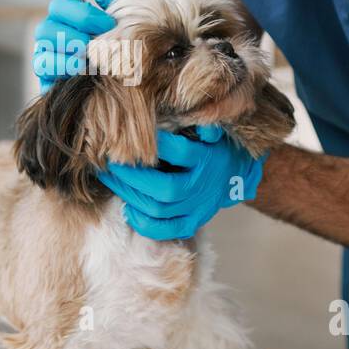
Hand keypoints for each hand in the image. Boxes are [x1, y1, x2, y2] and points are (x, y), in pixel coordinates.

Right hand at [32, 0, 117, 91]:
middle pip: (44, 30)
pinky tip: (82, 74)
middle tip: (95, 46)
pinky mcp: (47, 83)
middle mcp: (50, 37)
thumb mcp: (122, 20)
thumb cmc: (122, 43)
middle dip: (72, 37)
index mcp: (64, 18)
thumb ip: (115, 3)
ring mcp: (45, 60)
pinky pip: (45, 78)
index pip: (59, 5)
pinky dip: (62, 74)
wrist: (129, 78)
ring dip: (65, 59)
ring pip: (41, 56)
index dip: (83, 14)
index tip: (109, 24)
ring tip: (87, 63)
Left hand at [96, 125, 265, 240]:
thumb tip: (199, 119)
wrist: (236, 174)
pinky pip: (165, 230)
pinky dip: (143, 223)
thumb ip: (205, 125)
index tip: (134, 137)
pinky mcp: (191, 222)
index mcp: (206, 159)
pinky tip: (127, 208)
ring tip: (112, 180)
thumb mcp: (214, 131)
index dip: (157, 145)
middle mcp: (200, 185)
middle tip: (112, 163)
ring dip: (130, 196)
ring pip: (159, 209)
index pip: (181, 152)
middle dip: (133, 177)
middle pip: (165, 188)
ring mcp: (196, 208)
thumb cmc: (214, 146)